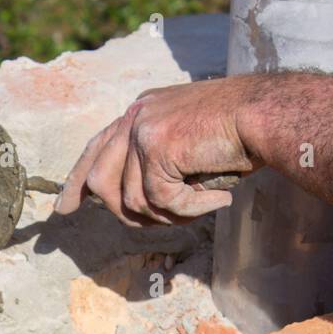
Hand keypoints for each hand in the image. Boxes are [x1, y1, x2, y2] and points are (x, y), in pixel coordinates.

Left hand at [56, 77, 262, 225]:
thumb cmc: (241, 133)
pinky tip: (218, 198)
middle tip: (160, 221)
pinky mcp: (156, 147)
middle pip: (102, 181)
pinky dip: (192, 209)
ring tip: (201, 206)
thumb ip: (157, 166)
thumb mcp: (188, 147)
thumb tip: (133, 205)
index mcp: (141, 112)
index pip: (96, 149)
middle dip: (126, 213)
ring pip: (133, 200)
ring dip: (169, 215)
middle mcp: (136, 116)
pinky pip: (161, 201)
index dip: (78, 181)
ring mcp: (143, 130)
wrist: (267, 114)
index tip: (65, 208)